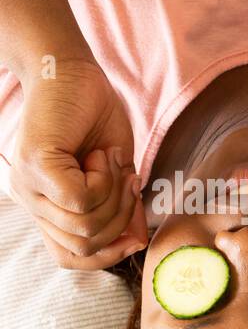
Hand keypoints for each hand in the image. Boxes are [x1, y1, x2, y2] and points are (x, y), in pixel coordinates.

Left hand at [11, 57, 145, 269]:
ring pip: (84, 225)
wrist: (75, 72)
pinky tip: (102, 155)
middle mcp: (29, 200)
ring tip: (113, 163)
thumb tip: (137, 241)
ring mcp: (27, 185)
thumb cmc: (94, 116)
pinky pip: (80, 199)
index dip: (107, 255)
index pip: (70, 256)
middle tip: (128, 181)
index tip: (135, 234)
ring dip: (113, 197)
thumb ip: (122, 208)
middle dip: (120, 220)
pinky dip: (104, 180)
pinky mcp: (35, 166)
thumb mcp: (117, 172)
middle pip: (84, 244)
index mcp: (44, 206)